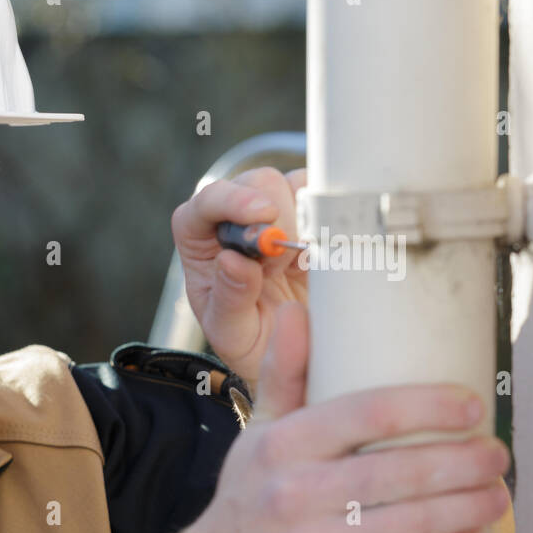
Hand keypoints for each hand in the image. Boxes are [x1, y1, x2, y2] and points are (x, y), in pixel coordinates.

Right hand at [135, 303, 510, 532]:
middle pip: (401, 469)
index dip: (430, 407)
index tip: (471, 407)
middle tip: (496, 455)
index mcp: (281, 445)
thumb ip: (284, 377)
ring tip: (496, 495)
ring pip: (411, 522)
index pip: (368, 412)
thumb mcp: (256, 439)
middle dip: (465, 461)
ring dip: (469, 507)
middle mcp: (292, 493)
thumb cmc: (245, 507)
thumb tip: (297, 313)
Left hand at [171, 167, 308, 392]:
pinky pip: (328, 197)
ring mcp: (277, 212)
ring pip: (297, 185)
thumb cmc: (249, 339)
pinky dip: (331, 221)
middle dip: (278, 218)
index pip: (207, 201)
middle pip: (259, 182)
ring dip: (305, 223)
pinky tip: (320, 256)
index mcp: (200, 240)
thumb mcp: (232, 332)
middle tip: (280, 266)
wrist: (290, 350)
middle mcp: (236, 217)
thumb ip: (230, 300)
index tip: (264, 214)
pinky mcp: (312, 216)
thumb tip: (235, 260)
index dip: (233, 199)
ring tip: (298, 269)